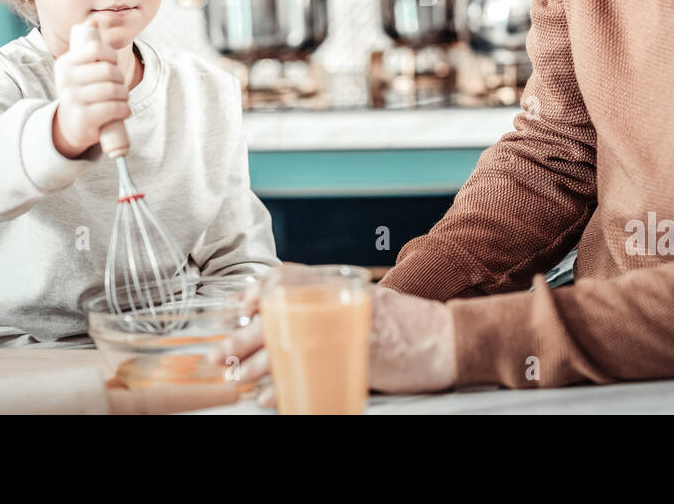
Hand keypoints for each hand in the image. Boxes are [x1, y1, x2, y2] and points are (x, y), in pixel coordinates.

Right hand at [52, 19, 130, 157]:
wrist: (72, 125)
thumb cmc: (82, 91)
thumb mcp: (80, 68)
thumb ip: (87, 45)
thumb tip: (93, 22)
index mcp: (65, 63)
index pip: (95, 48)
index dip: (110, 55)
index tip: (112, 64)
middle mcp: (65, 80)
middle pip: (108, 70)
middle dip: (121, 78)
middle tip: (120, 85)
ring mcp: (72, 99)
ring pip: (113, 89)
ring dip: (124, 95)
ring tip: (121, 99)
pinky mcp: (83, 117)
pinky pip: (113, 107)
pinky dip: (124, 109)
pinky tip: (123, 110)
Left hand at [207, 275, 456, 407]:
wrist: (452, 339)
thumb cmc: (413, 325)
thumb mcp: (372, 301)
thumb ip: (337, 303)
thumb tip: (297, 315)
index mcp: (344, 285)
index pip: (288, 277)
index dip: (255, 291)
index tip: (235, 309)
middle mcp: (342, 302)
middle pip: (278, 314)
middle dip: (242, 335)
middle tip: (221, 352)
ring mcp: (350, 330)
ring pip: (287, 344)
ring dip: (254, 363)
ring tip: (235, 375)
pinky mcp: (359, 360)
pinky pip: (312, 373)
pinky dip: (285, 387)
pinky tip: (267, 396)